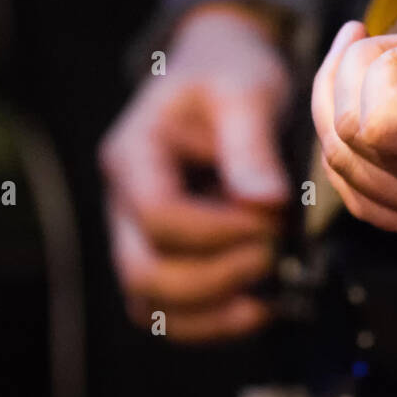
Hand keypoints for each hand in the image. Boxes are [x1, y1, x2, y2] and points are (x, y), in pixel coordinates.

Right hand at [99, 4, 290, 340]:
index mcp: (132, 154)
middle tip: (273, 253)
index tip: (274, 218)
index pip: (158, 214)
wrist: (221, 74)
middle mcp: (122, 203)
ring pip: (151, 304)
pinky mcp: (164, 258)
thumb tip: (267, 204)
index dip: (219, 229)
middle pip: (143, 271)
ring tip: (269, 293)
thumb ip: (251, 147)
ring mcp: (137, 237)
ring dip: (213, 311)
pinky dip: (213, 322)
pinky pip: (171, 313)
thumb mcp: (244, 91)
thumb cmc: (230, 75)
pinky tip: (261, 308)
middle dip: (216, 276)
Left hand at [310, 0, 396, 241]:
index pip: (377, 120)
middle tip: (380, 42)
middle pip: (348, 142)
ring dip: (338, 110)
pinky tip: (359, 116)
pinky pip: (364, 200)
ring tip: (361, 68)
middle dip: (347, 79)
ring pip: (345, 172)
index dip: (377, 69)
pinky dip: (349, 157)